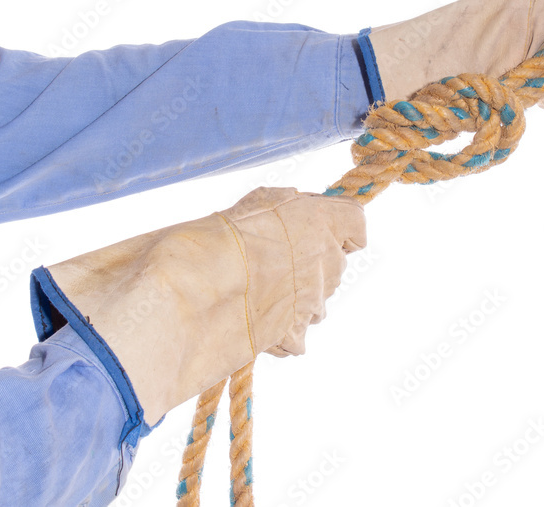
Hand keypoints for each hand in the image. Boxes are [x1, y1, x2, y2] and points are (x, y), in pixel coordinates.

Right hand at [44, 187, 365, 425]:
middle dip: (310, 263)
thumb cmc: (207, 241)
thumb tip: (289, 210)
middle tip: (270, 262)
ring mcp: (312, 302)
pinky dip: (282, 331)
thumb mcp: (248, 206)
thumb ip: (281, 210)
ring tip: (253, 293)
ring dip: (295, 297)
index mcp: (319, 220)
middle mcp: (325, 261)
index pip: (355, 222)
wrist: (187, 297)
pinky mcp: (294, 336)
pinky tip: (251, 322)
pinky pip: (298, 334)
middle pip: (335, 263)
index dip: (342, 228)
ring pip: (317, 300)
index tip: (326, 230)